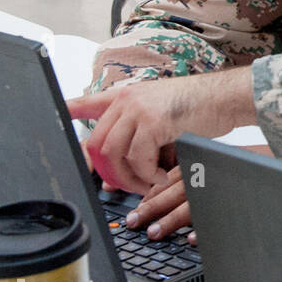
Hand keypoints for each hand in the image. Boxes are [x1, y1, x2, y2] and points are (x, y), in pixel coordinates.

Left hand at [66, 68, 257, 194]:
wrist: (225, 97)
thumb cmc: (200, 106)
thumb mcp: (162, 111)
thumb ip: (141, 130)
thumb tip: (126, 165)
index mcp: (127, 96)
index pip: (86, 102)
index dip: (67, 111)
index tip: (56, 116)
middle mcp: (127, 100)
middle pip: (98, 142)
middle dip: (109, 171)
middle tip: (125, 186)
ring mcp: (138, 110)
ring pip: (115, 154)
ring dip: (129, 177)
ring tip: (147, 185)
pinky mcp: (153, 123)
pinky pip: (138, 158)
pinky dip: (147, 174)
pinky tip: (159, 178)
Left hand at [124, 144, 279, 243]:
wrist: (277, 165)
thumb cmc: (245, 164)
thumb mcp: (214, 162)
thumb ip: (193, 174)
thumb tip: (168, 192)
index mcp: (199, 164)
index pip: (167, 182)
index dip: (149, 197)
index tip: (137, 210)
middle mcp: (207, 174)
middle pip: (173, 194)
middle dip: (151, 210)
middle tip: (134, 223)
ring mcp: (220, 188)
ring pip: (190, 206)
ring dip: (171, 220)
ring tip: (155, 233)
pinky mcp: (235, 202)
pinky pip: (218, 217)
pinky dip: (205, 229)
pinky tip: (194, 240)